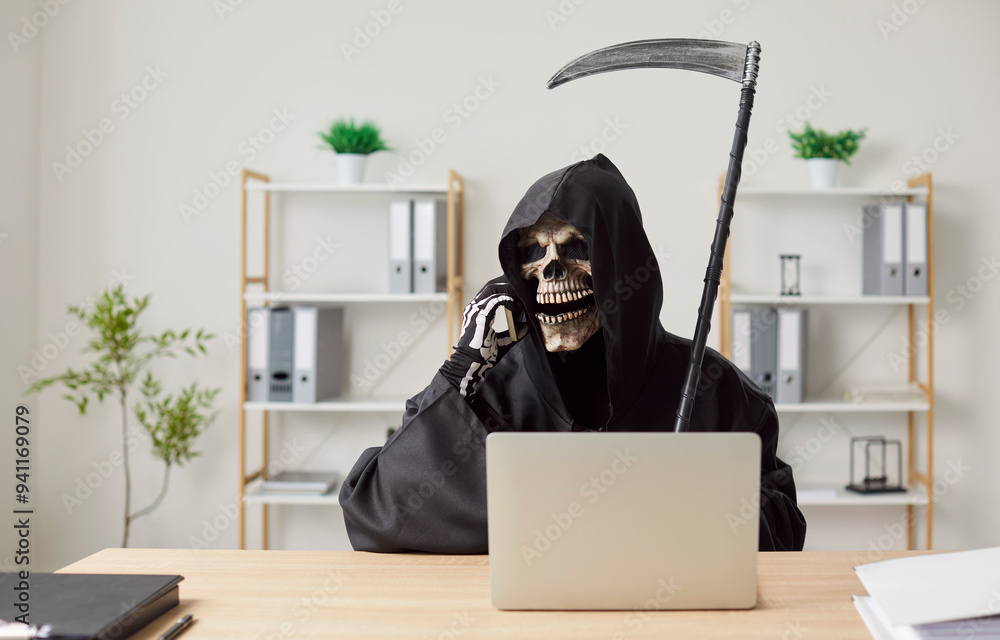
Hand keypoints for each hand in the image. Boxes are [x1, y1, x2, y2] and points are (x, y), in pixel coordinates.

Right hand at [440, 279, 526, 397]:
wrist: (471, 364)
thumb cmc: (482, 355)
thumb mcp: (502, 342)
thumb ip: (513, 333)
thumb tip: (526, 327)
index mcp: (477, 312)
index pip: (491, 292)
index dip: (506, 289)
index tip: (521, 293)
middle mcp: (474, 308)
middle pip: (491, 286)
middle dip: (507, 285)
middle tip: (523, 288)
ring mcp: (475, 310)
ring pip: (493, 289)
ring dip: (508, 290)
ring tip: (522, 294)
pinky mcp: (479, 315)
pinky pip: (495, 300)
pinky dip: (508, 300)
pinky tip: (517, 306)